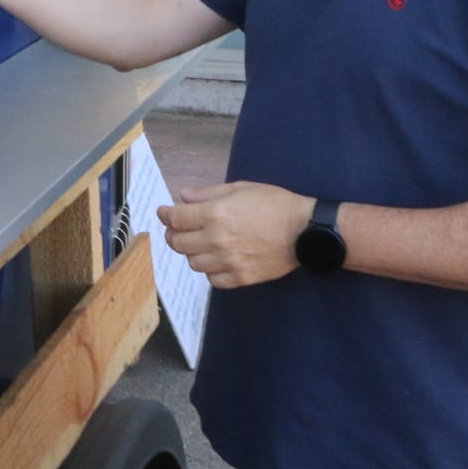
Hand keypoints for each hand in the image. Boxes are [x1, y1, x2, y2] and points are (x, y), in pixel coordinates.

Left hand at [158, 182, 313, 288]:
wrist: (304, 230)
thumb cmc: (274, 203)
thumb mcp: (241, 188)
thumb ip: (208, 193)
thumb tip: (182, 196)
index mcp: (215, 214)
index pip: (176, 219)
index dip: (165, 215)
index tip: (164, 213)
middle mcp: (216, 240)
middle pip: (178, 243)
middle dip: (173, 234)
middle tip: (178, 230)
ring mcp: (228, 262)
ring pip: (194, 263)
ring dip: (192, 253)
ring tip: (200, 245)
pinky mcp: (240, 278)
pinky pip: (213, 280)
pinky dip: (210, 271)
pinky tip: (217, 261)